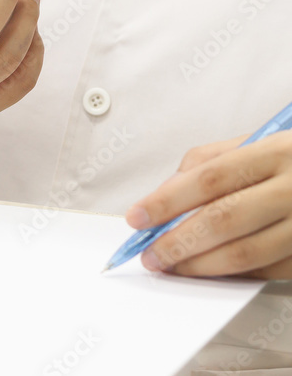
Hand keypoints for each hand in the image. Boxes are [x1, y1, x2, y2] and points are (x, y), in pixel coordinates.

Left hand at [126, 132, 291, 278]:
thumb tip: (166, 193)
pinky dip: (235, 274)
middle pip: (223, 220)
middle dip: (178, 241)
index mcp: (278, 151)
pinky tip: (212, 271)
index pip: (209, 179)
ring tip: (172, 267)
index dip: (167, 201)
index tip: (138, 217)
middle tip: (150, 254)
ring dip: (200, 265)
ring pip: (246, 253)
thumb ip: (210, 161)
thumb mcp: (259, 142)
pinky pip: (271, 270)